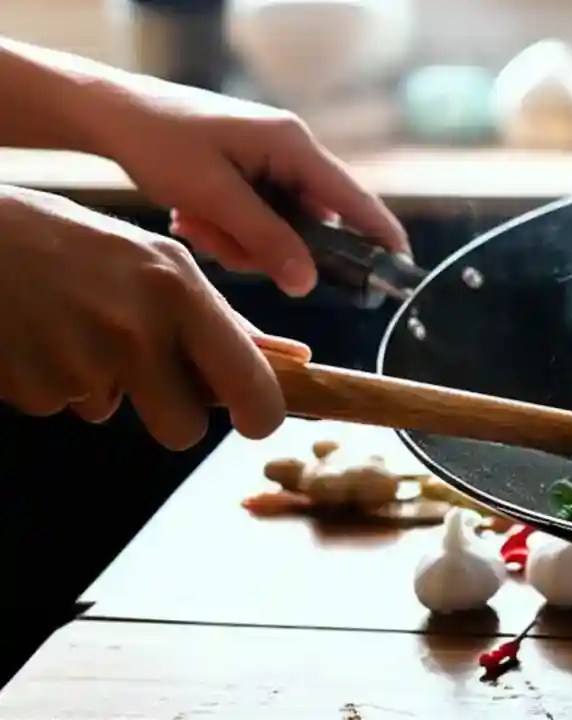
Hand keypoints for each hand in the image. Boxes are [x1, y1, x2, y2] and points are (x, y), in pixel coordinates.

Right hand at [0, 184, 310, 448]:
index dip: (259, 415)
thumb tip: (288, 356)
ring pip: (114, 412)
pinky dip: (51, 378)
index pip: (246, 382)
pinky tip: (36, 332)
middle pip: (184, 430)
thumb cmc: (68, 240)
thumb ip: (215, 314)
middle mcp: (135, 331)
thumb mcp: (152, 258)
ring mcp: (80, 364)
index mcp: (177, 291)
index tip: (257, 421)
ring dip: (100, 384)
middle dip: (172, 416)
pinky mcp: (31, 387)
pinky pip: (61, 405)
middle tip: (151, 379)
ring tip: (71, 326)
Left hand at [86, 78, 407, 296]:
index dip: (379, 234)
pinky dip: (228, 229)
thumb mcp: (214, 198)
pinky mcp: (251, 175)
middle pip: (310, 224)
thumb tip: (308, 282)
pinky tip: (193, 215)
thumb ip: (266, 240)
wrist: (110, 114)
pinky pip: (258, 220)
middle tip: (221, 241)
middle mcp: (291, 153)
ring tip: (194, 221)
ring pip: (279, 229)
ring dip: (238, 239)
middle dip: (266, 245)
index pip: (353, 198)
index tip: (400, 267)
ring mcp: (271, 164)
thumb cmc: (161, 142)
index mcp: (293, 146)